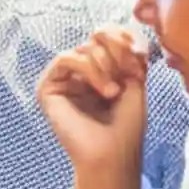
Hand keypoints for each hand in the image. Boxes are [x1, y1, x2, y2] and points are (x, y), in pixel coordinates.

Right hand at [38, 25, 150, 172]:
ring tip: (114, 91)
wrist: (113, 156)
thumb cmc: (126, 128)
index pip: (107, 36)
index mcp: (99, 71)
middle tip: (128, 72)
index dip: (124, 37)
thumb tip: (117, 32)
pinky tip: (103, 91)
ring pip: (82, 48)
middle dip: (117, 52)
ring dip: (105, 65)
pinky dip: (88, 69)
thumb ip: (128, 54)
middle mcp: (79, 73)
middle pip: (95, 38)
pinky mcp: (47, 89)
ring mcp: (62, 81)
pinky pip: (65, 59)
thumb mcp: (135, 81)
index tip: (140, 55)